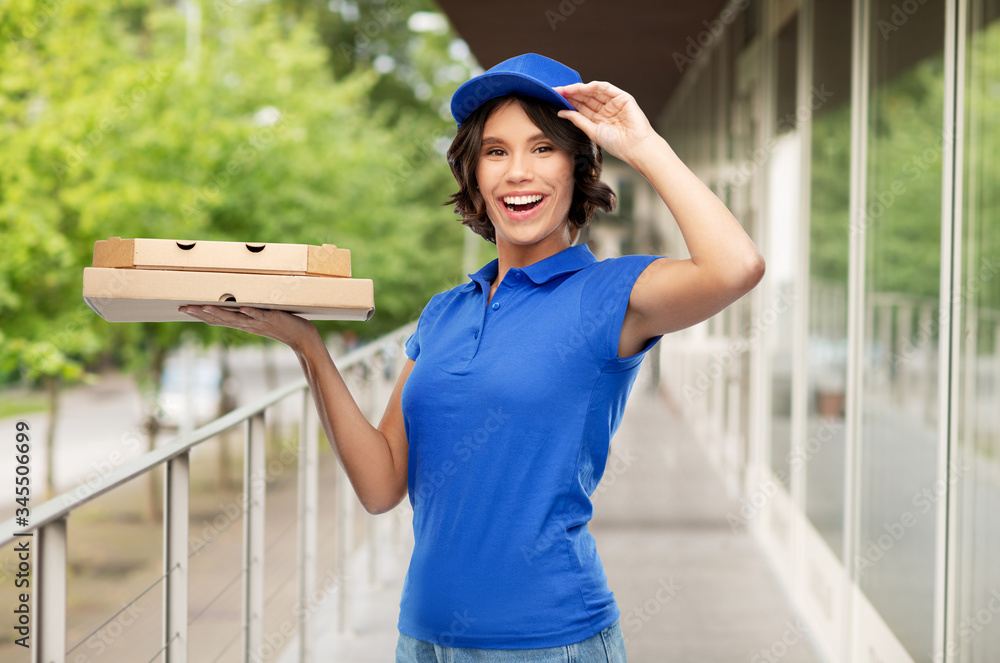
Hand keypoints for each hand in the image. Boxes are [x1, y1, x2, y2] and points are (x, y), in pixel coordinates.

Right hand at [179, 305, 319, 353]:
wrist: (302, 338)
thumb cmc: (282, 325)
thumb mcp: (261, 317)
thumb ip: (249, 311)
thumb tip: (238, 301)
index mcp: (243, 323)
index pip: (217, 319)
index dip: (199, 314)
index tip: (182, 308)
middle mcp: (247, 323)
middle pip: (220, 319)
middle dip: (201, 313)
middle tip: (183, 307)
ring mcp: (259, 321)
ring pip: (236, 318)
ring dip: (220, 312)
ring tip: (204, 306)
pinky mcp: (273, 318)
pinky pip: (260, 314)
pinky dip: (251, 312)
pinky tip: (243, 308)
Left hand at [554, 81, 658, 163]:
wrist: (635, 147)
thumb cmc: (617, 144)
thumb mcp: (592, 131)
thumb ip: (577, 120)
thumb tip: (561, 112)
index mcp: (598, 118)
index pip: (581, 106)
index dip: (568, 101)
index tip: (555, 98)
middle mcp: (605, 108)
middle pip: (585, 97)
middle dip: (571, 93)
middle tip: (556, 91)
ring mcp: (614, 102)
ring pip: (593, 91)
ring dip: (579, 89)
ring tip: (565, 89)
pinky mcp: (622, 97)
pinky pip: (606, 88)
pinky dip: (593, 87)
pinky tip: (581, 88)